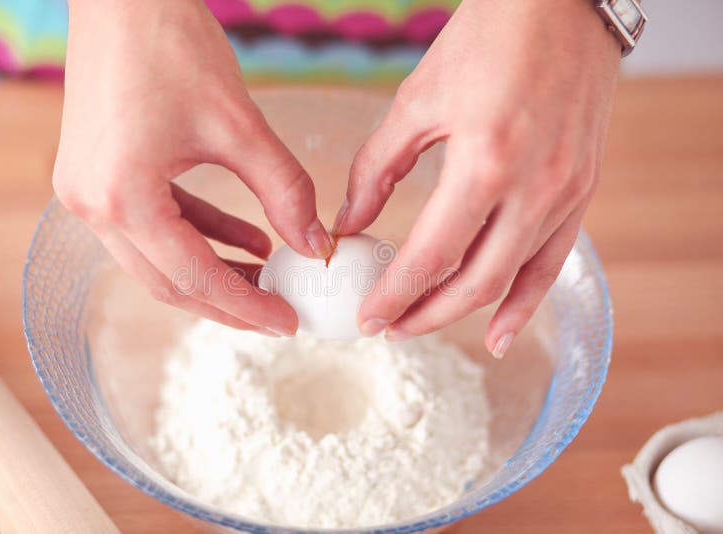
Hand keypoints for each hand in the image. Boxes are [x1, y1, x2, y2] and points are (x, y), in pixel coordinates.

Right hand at [53, 0, 331, 335]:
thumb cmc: (171, 46)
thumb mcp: (239, 126)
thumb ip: (284, 191)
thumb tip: (316, 245)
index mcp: (122, 198)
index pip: (194, 276)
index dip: (247, 305)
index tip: (287, 323)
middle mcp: (92, 206)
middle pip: (169, 280)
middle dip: (229, 301)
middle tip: (279, 313)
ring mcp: (86, 191)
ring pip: (159, 258)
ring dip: (214, 270)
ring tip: (270, 278)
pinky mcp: (96, 175)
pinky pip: (152, 223)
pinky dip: (199, 233)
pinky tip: (248, 239)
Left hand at [334, 0, 619, 355]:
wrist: (563, 4)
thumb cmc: (489, 39)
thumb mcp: (418, 100)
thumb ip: (378, 168)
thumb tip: (350, 222)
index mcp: (485, 161)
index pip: (432, 255)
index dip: (395, 294)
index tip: (368, 316)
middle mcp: (534, 187)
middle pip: (473, 282)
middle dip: (424, 314)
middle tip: (389, 327)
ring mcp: (566, 193)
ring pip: (511, 279)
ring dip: (464, 312)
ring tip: (424, 324)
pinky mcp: (583, 190)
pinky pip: (552, 263)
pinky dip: (525, 302)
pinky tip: (500, 333)